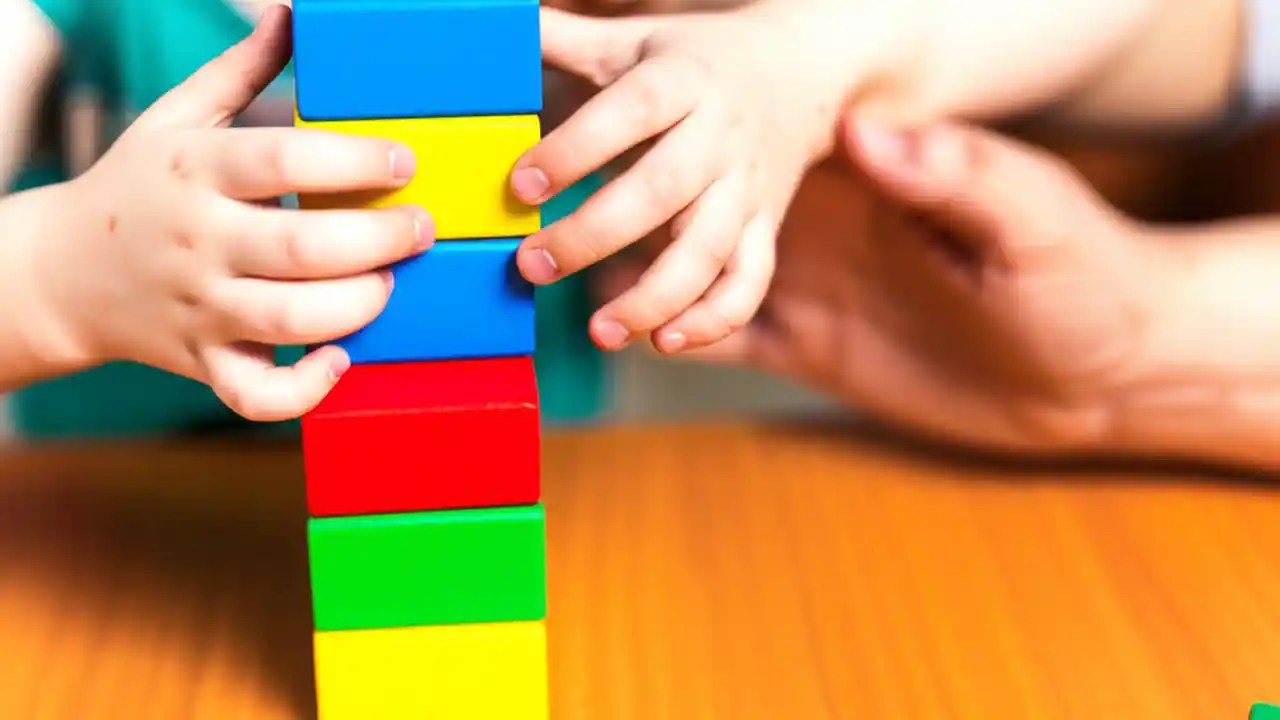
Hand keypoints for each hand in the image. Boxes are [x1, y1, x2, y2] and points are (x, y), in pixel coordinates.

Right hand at [32, 6, 432, 421]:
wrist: (62, 273)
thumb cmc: (138, 185)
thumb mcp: (176, 118)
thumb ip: (240, 71)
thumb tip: (293, 14)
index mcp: (196, 171)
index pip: (283, 159)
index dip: (354, 161)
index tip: (403, 161)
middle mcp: (199, 241)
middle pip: (303, 248)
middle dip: (379, 239)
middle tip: (419, 228)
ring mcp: (200, 307)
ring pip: (290, 320)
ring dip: (355, 306)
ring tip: (385, 283)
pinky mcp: (203, 361)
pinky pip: (254, 394)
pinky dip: (303, 389)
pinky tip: (338, 359)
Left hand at [512, 3, 897, 353]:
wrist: (802, 72)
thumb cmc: (696, 60)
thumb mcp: (634, 40)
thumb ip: (565, 39)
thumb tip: (496, 25)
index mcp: (684, 80)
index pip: (633, 111)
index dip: (577, 149)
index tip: (522, 186)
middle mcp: (720, 137)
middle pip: (664, 191)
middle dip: (595, 235)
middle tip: (533, 267)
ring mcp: (747, 189)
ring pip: (709, 251)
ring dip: (655, 298)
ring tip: (600, 331)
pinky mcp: (766, 229)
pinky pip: (748, 283)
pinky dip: (713, 319)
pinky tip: (663, 342)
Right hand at [607, 117, 1178, 455]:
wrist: (1109, 376)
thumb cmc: (1088, 281)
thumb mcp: (1031, 221)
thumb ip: (955, 175)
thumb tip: (867, 131)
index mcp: (869, 182)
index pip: (761, 143)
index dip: (691, 126)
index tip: (615, 120)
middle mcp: (824, 226)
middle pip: (707, 204)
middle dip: (632, 202)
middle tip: (557, 201)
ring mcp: (814, 287)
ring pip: (697, 270)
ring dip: (635, 268)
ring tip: (566, 266)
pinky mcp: (816, 350)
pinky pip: (726, 339)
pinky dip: (671, 336)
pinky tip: (623, 332)